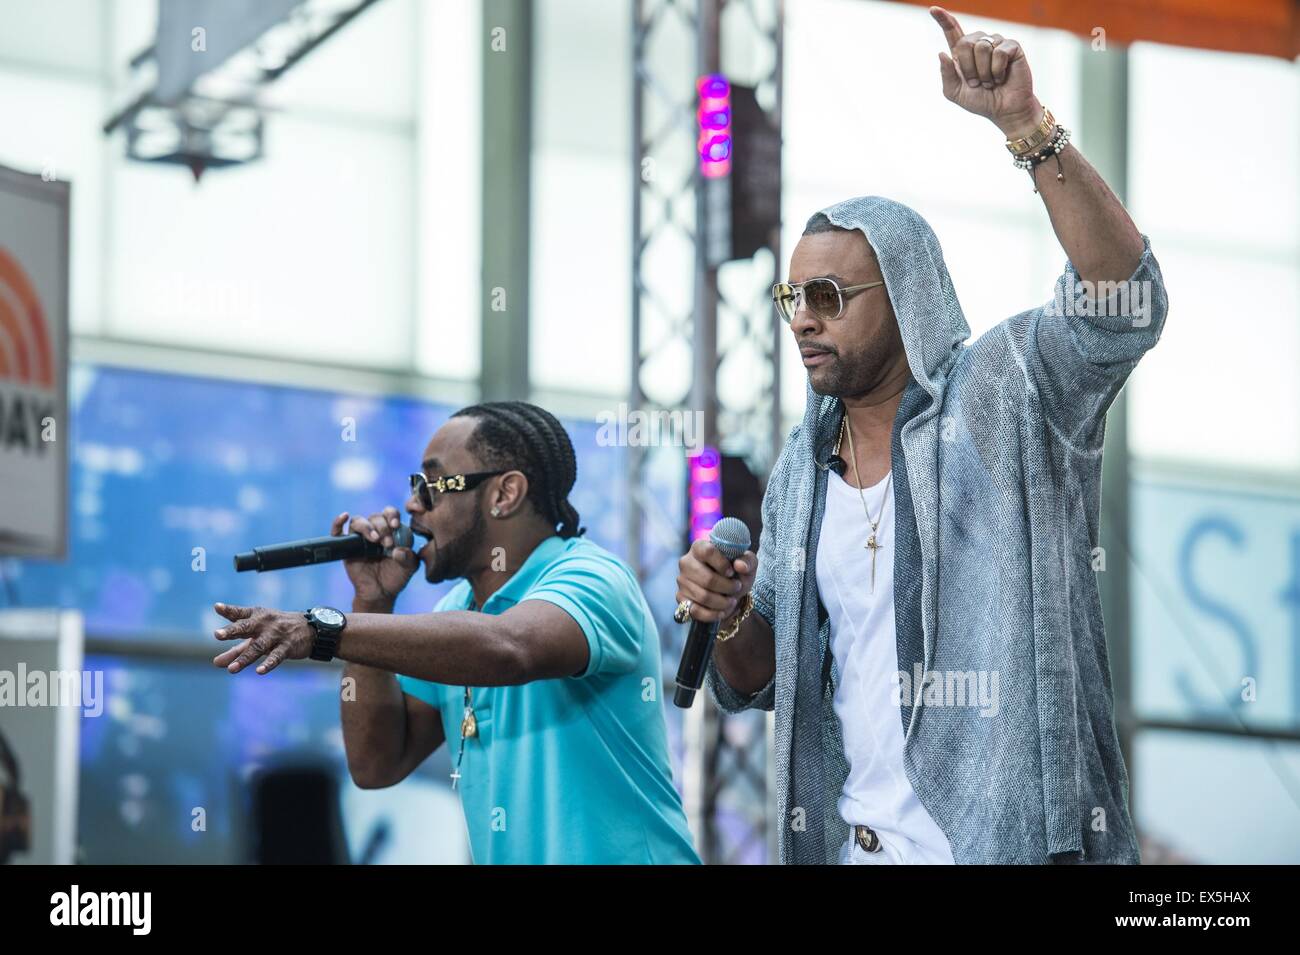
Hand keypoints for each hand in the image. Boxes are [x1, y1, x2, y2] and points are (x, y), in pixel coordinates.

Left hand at [211, 603, 313, 674]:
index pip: (240, 613)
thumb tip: (215, 663)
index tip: (217, 607)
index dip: (228, 610)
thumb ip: (235, 650)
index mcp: (255, 616)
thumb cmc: (275, 631)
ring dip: (244, 658)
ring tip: (231, 669)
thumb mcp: (256, 638)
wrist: (309, 629)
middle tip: (217, 634)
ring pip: (258, 647)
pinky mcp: (287, 646)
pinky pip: (276, 656)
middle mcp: (264, 623)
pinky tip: (259, 671)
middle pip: (246, 627)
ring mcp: (276, 634)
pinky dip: (268, 663)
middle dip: (232, 631)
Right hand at [334, 506, 417, 609]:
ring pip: (358, 521)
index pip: (390, 513)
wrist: (381, 592)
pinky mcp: (347, 547)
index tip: (395, 525)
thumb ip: (409, 557)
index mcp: (391, 530)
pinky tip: (344, 517)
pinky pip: (338, 532)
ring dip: (366, 527)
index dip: (392, 515)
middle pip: (375, 517)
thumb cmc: (396, 576)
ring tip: (375, 539)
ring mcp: (359, 538)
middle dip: (382, 527)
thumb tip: (398, 551)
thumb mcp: (409, 567)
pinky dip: (338, 523)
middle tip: (388, 543)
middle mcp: (375, 530)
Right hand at [676, 539, 756, 625]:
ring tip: (732, 600)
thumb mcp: (747, 564)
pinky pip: (695, 610)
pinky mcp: (681, 598)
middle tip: (736, 587)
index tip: (732, 572)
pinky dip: (713, 614)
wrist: (728, 593)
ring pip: (703, 596)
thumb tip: (740, 566)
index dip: (722, 564)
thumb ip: (748, 560)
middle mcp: (686, 562)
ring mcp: (682, 581)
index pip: (707, 552)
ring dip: (722, 602)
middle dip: (727, 587)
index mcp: (700, 547)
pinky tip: (723, 612)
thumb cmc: (736, 574)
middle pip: (707, 578)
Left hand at [930, 5, 1040, 137]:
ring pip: (982, 46)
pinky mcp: (1012, 46)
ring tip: (990, 82)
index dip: (943, 20)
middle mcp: (979, 45)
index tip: (933, 10)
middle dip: (968, 67)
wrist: (1004, 110)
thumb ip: (946, 74)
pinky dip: (997, 69)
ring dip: (983, 71)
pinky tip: (1001, 77)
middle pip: (965, 42)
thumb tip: (941, 53)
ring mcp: (996, 43)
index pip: (952, 32)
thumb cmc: (981, 101)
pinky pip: (999, 51)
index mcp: (963, 54)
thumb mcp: (955, 92)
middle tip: (976, 82)